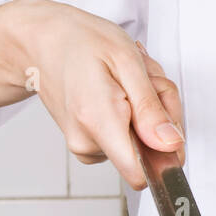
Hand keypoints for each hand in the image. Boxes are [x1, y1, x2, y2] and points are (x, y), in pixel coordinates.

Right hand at [18, 0, 185, 190]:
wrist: (44, 42)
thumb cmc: (82, 42)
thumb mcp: (128, 61)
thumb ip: (150, 109)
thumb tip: (171, 144)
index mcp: (98, 121)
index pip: (140, 173)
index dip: (165, 153)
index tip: (165, 122)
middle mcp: (86, 142)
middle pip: (150, 151)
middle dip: (160, 114)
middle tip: (144, 81)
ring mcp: (84, 146)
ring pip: (142, 141)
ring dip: (147, 109)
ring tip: (126, 80)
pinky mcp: (87, 145)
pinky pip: (127, 137)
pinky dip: (134, 112)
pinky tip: (119, 89)